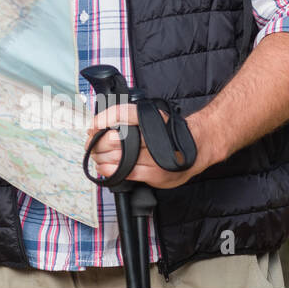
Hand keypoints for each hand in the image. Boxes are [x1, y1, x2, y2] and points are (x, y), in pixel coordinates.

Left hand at [84, 104, 213, 189]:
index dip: (102, 119)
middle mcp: (152, 136)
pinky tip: (103, 167)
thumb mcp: (149, 117)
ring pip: (115, 157)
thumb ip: (127, 119)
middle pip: (112, 139)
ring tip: (97, 155)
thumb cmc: (168, 133)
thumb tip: (98, 124)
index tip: (92, 126)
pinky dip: (108, 170)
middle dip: (96, 142)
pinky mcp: (155, 174)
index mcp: (149, 118)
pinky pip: (124, 172)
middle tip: (91, 143)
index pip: (120, 113)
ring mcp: (154, 157)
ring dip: (100, 157)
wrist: (197, 146)